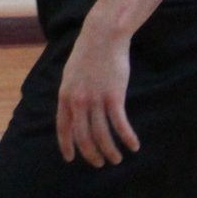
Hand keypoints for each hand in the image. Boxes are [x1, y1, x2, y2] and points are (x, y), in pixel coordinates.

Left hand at [56, 16, 140, 167]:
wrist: (102, 34)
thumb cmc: (89, 52)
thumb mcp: (71, 73)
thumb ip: (71, 93)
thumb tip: (73, 110)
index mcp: (65, 94)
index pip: (63, 127)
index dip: (66, 145)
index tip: (70, 159)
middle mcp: (78, 100)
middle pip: (83, 136)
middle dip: (91, 154)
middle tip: (100, 163)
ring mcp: (95, 99)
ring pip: (102, 135)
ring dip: (110, 151)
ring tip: (116, 159)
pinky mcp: (114, 96)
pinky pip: (120, 124)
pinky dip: (127, 138)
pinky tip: (133, 146)